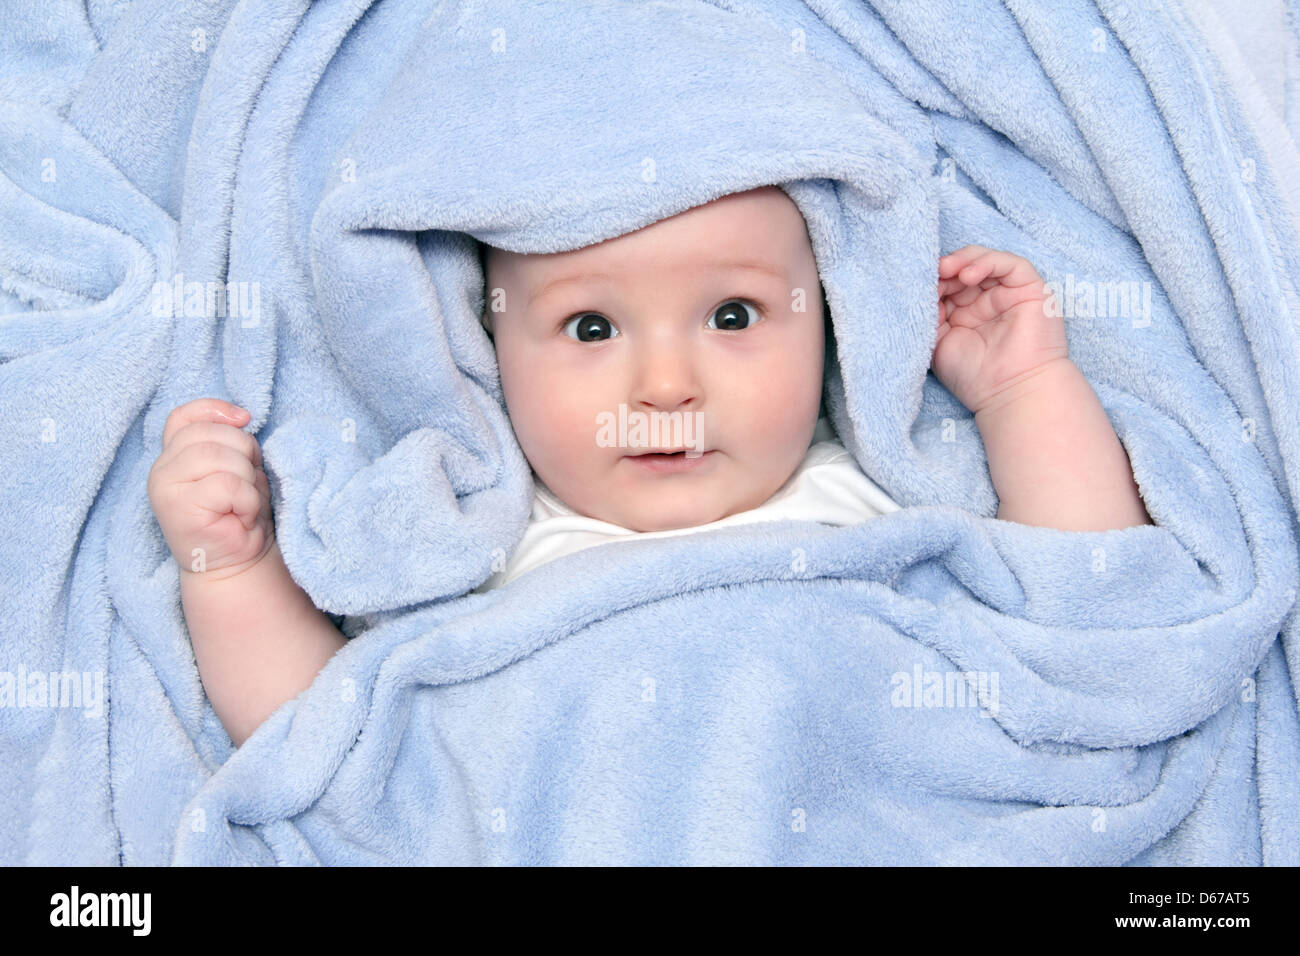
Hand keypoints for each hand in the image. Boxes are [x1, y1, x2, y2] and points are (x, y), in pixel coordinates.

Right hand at [147, 398, 273, 580]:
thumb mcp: (237, 468)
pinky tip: (240, 517)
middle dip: (245, 455)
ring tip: (242, 504)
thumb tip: (241, 416)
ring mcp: (164, 486)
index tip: (245, 419)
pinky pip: (227, 484)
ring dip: (246, 480)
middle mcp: (162, 467)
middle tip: (247, 486)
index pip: (185, 416)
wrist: (235, 565)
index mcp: (174, 455)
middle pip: (212, 435)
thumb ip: (229, 441)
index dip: (215, 410)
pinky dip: (246, 500)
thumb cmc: (239, 514)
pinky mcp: (177, 507)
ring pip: (219, 456)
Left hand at [931, 244, 1068, 413]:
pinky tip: (968, 275)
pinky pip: (1011, 264)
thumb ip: (929, 315)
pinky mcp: (1031, 289)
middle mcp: (987, 300)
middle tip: (928, 275)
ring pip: (985, 261)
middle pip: (964, 268)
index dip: (932, 280)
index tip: (915, 285)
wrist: (1010, 393)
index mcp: (965, 312)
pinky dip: (988, 262)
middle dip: (944, 269)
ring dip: (963, 260)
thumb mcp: (937, 342)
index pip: (947, 283)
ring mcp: (1009, 293)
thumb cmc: (974, 377)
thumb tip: (921, 289)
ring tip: (946, 269)